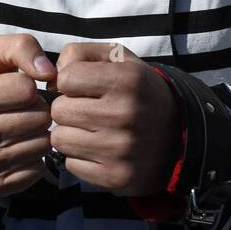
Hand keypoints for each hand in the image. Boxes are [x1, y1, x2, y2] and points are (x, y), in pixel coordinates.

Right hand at [0, 33, 56, 197]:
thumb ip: (23, 48)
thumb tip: (49, 72)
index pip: (27, 90)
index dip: (29, 85)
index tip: (17, 87)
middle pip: (38, 119)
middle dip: (38, 109)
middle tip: (22, 108)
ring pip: (41, 145)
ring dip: (38, 133)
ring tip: (21, 125)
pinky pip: (35, 170)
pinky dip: (34, 157)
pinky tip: (18, 146)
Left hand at [50, 43, 180, 196]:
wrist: (180, 137)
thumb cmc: (139, 93)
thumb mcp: (120, 60)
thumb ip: (81, 53)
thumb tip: (50, 75)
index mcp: (127, 80)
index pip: (66, 78)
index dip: (70, 81)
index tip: (84, 86)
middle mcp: (124, 114)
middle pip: (59, 110)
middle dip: (69, 108)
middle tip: (88, 110)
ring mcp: (120, 149)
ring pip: (60, 139)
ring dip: (71, 133)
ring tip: (92, 129)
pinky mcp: (115, 176)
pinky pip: (71, 164)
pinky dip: (79, 157)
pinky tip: (98, 149)